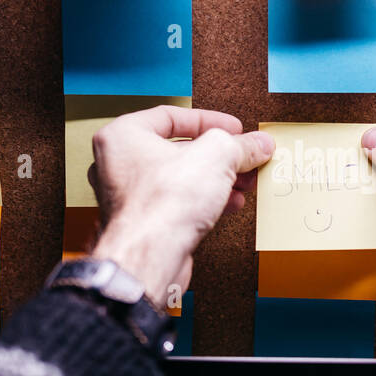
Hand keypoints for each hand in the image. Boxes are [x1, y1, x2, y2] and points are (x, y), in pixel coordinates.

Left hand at [88, 106, 273, 305]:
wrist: (150, 258)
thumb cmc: (162, 204)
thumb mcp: (217, 156)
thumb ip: (240, 145)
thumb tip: (257, 144)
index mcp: (123, 136)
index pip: (170, 116)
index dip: (209, 120)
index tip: (233, 128)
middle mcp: (119, 164)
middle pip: (178, 150)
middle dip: (218, 155)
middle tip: (243, 156)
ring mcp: (129, 197)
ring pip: (180, 179)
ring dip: (216, 179)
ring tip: (243, 181)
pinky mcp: (143, 224)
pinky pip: (177, 203)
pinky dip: (205, 201)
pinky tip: (230, 203)